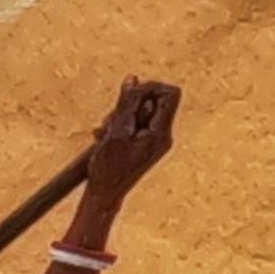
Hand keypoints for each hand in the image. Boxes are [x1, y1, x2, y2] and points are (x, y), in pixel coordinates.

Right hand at [84, 74, 180, 200]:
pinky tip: (103, 136)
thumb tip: (133, 77)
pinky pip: (136, 123)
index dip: (151, 87)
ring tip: (103, 131)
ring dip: (120, 114)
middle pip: (156, 99)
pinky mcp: (144, 144)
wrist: (104, 195)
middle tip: (110, 119)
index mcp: (161, 134)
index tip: (130, 96)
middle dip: (131, 102)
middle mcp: (163, 136)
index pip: (171, 94)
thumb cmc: (108, 168)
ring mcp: (155, 140)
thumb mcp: (115, 132)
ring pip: (142, 111)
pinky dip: (119, 124)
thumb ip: (126, 104)